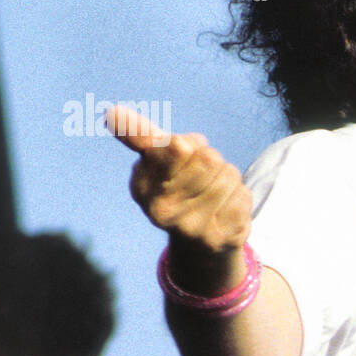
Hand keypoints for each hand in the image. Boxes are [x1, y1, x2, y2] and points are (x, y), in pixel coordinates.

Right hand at [106, 106, 251, 279]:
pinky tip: (226, 210)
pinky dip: (240, 197)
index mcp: (143, 189)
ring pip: (229, 175)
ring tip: (214, 194)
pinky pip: (243, 196)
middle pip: (209, 158)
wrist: (199, 243)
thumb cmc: (177, 187)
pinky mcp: (224, 238)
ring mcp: (194, 230)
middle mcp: (164, 214)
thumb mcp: (156, 161)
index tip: (183, 156)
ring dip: (228, 177)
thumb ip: (139, 136)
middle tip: (202, 177)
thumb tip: (111, 112)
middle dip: (211, 159)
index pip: (177, 146)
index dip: (188, 144)